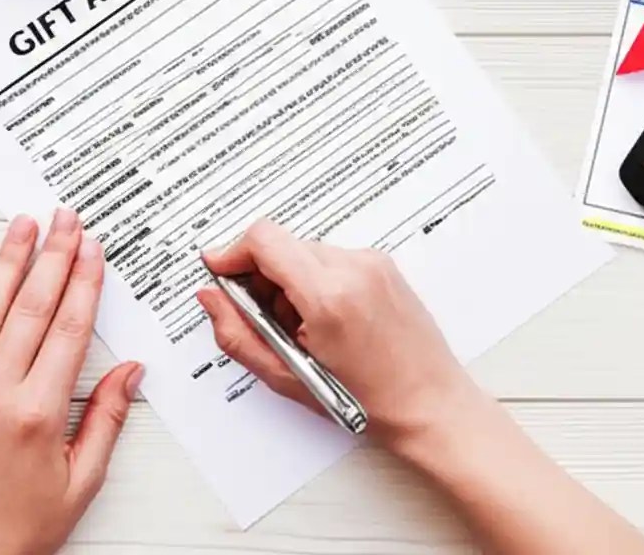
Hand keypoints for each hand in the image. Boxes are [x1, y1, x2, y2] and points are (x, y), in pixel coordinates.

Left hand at [0, 211, 142, 554]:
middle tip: (64, 220)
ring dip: (5, 265)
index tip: (93, 249)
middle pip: (31, 309)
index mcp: (39, 413)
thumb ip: (106, 419)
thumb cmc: (19, 530)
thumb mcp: (81, 481)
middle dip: (53, 257)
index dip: (85, 282)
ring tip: (20, 228)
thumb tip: (130, 370)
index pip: (70, 329)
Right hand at [197, 219, 481, 450]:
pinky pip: (333, 261)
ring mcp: (374, 264)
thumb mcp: (288, 377)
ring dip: (290, 282)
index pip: (264, 240)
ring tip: (302, 330)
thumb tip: (212, 300)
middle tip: (265, 321)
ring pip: (306, 253)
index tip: (220, 271)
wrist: (431, 404)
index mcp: (329, 295)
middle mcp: (355, 269)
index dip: (233, 253)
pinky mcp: (385, 267)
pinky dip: (317, 283)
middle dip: (262, 277)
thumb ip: (238, 335)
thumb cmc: (371, 401)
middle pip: (283, 246)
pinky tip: (326, 322)